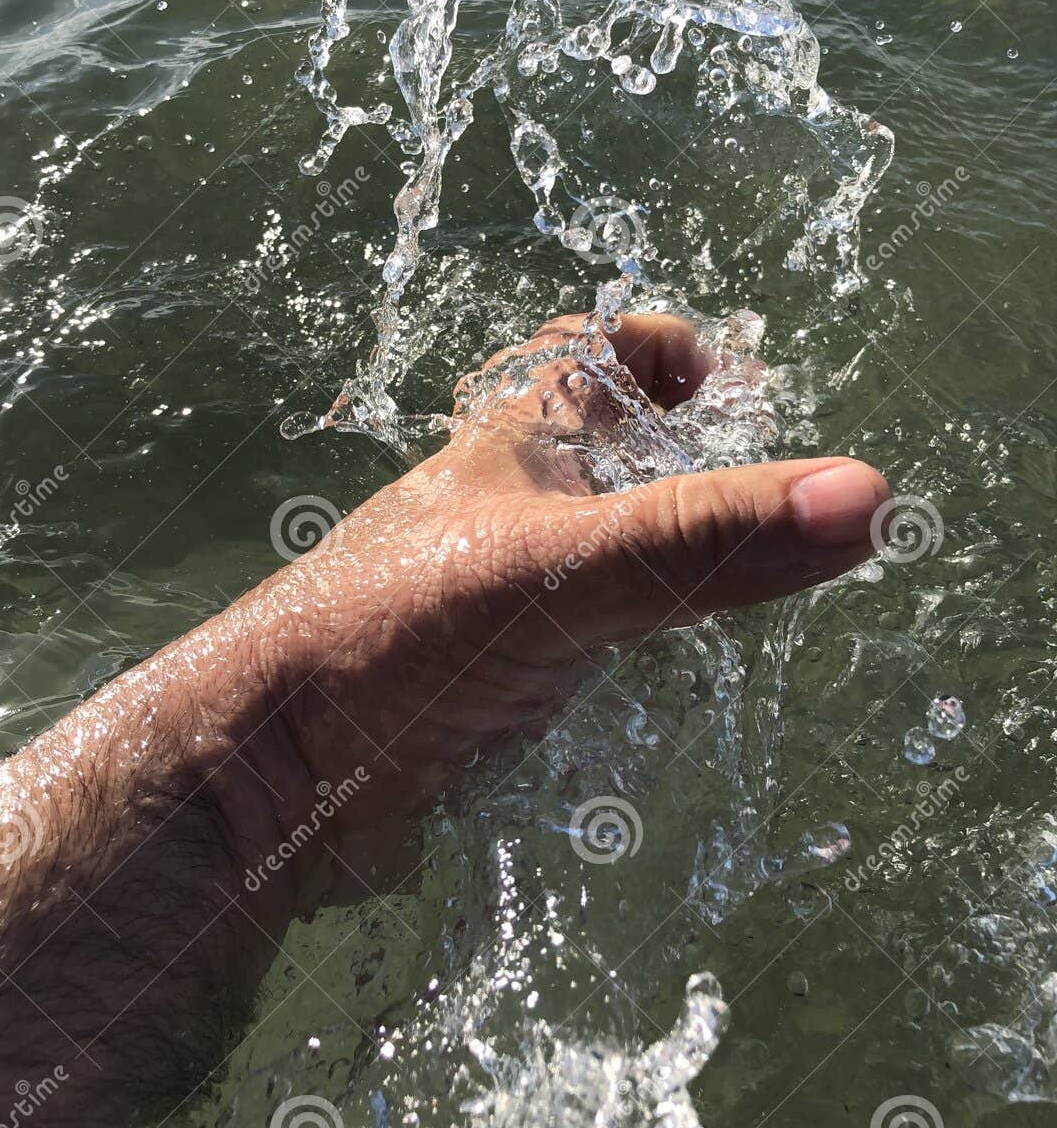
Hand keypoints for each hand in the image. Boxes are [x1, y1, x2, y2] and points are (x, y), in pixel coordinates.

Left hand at [256, 313, 889, 856]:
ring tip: (734, 587)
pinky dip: (623, 647)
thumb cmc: (389, 637)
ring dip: (653, 560)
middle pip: (593, 455)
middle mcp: (497, 513)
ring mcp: (486, 601)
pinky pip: (569, 645)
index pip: (580, 353)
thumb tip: (861, 494)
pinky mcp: (479, 686)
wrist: (265, 779)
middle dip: (672, 460)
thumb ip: (702, 542)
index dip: (652, 347)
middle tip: (754, 498)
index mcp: (507, 450)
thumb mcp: (560, 575)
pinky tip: (664, 684)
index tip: (726, 382)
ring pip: (585, 553)